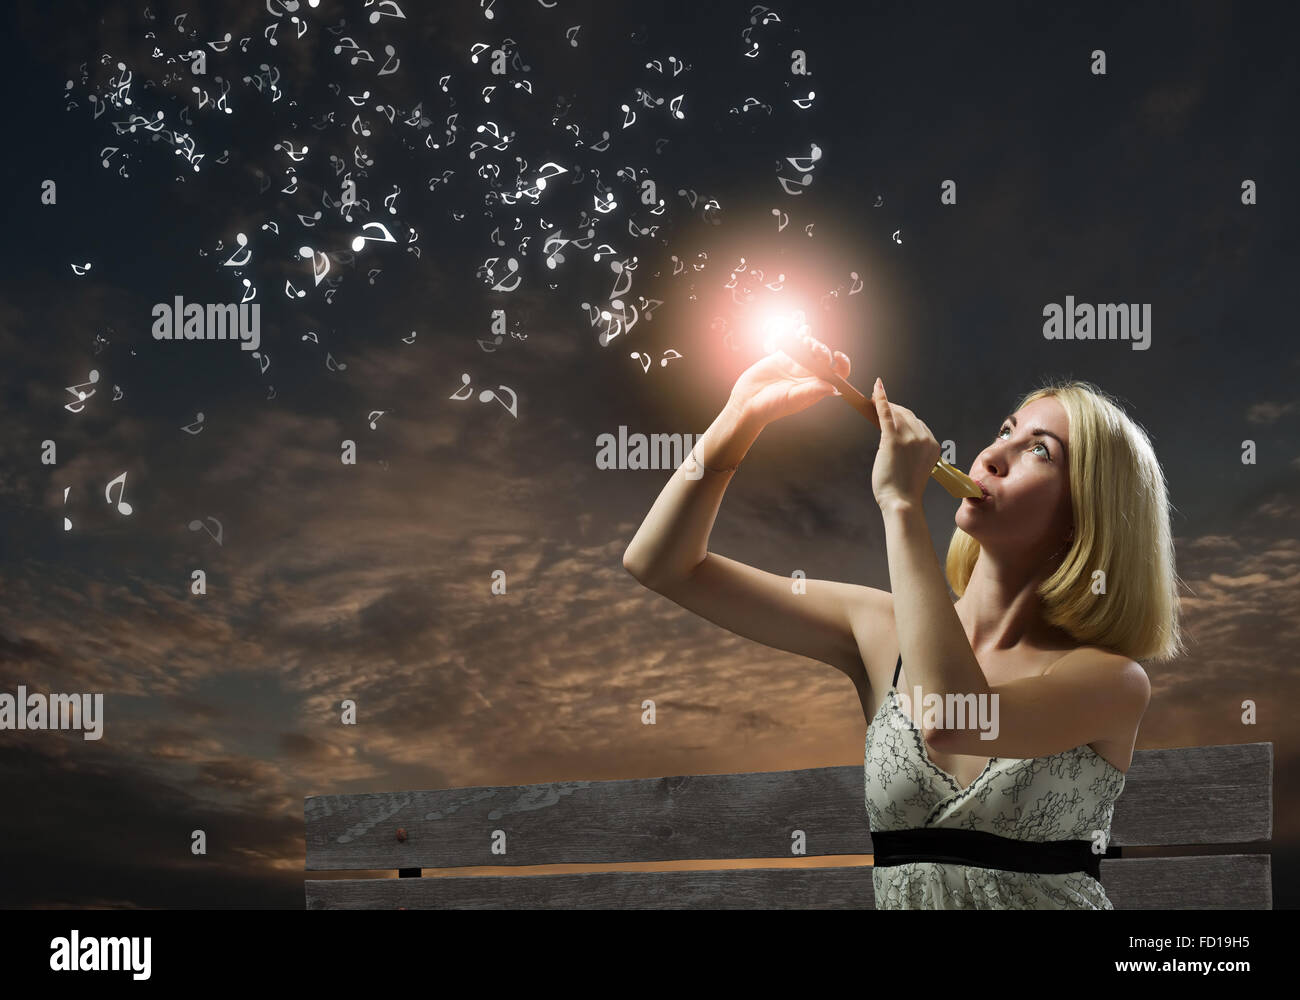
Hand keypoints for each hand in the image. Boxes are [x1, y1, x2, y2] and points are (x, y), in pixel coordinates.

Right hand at [727, 327, 849, 427]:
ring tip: (806, 339)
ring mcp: (796, 365)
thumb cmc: (771, 407)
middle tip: (814, 348)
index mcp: (816, 387)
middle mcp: (808, 375)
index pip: (837, 374)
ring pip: (810, 348)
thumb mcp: (793, 399)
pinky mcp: (782, 357)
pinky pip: (795, 343)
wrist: (747, 402)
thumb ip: (813, 391)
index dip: (842, 363)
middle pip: (824, 357)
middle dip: (822, 349)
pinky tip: (801, 329)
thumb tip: (835, 388)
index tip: (837, 355)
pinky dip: (799, 334)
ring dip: (812, 340)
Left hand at [871, 377, 940, 510]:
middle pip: (907, 415)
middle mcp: (924, 438)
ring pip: (896, 414)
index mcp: (933, 446)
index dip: (903, 417)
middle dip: (894, 408)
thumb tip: (890, 437)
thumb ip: (908, 450)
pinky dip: (881, 398)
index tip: (894, 412)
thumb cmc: (903, 490)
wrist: (901, 502)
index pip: (918, 424)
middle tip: (879, 403)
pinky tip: (876, 388)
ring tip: (873, 399)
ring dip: (885, 404)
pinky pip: (886, 414)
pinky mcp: (893, 439)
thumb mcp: (913, 467)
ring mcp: (910, 438)